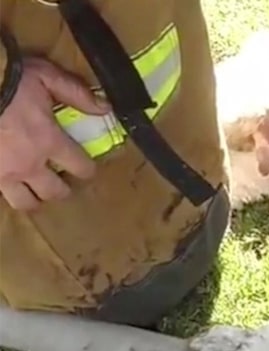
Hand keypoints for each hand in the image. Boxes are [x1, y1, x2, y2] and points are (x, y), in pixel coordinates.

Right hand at [0, 57, 108, 210]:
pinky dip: (6, 190)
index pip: (80, 167)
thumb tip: (105, 108)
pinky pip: (0, 194)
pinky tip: (7, 179)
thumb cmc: (6, 78)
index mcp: (48, 141)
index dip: (87, 169)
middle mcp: (28, 163)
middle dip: (61, 189)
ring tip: (34, 189)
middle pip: (54, 192)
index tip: (86, 168)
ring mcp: (1, 172)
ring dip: (34, 198)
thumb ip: (76, 93)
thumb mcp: (45, 76)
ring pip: (25, 203)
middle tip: (60, 181)